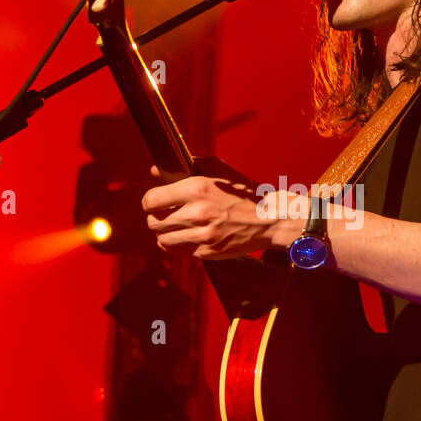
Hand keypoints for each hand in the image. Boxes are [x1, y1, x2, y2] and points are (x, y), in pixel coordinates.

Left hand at [143, 157, 293, 259]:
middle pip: (153, 222)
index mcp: (196, 189)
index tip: (155, 202)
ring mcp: (202, 236)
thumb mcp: (219, 171)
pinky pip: (179, 251)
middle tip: (165, 215)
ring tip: (174, 228)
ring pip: (162, 240)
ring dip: (165, 234)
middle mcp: (196, 213)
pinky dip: (180, 245)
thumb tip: (155, 171)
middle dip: (156, 218)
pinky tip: (188, 236)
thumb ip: (187, 167)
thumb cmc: (244, 193)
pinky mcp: (207, 253)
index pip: (151, 200)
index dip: (150, 202)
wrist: (270, 219)